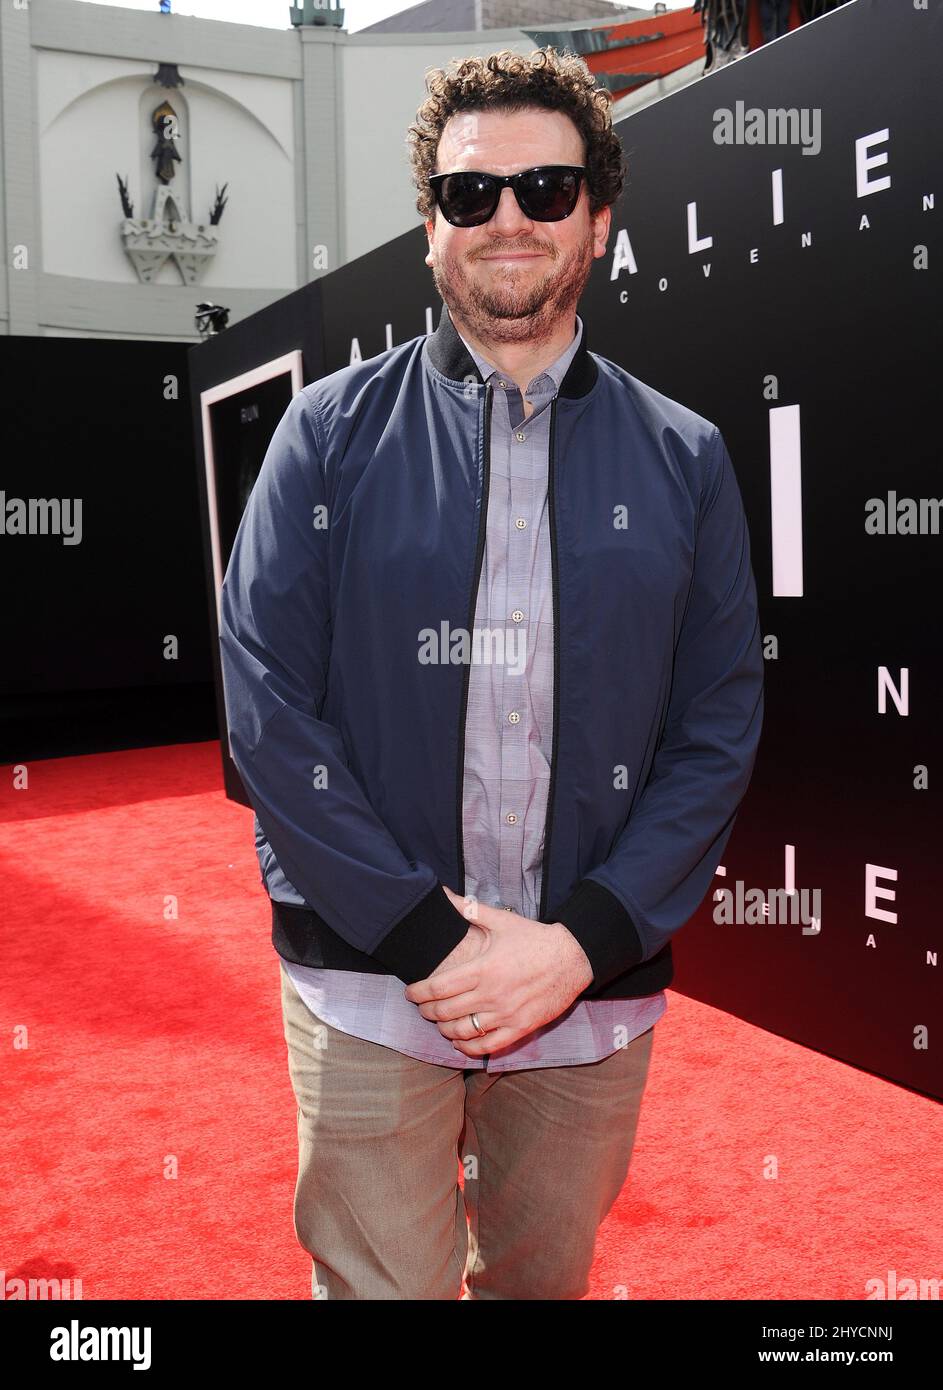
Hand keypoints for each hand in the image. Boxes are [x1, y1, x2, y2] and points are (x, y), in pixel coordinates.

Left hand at [404, 888, 594, 1056]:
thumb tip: (446, 895)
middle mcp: (491, 995)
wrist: (572, 958)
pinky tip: (460, 1043)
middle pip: (445, 1012)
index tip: (410, 992)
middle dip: (427, 1012)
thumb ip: (470, 910)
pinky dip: (468, 1048)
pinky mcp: (520, 1028)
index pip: (438, 988)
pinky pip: (487, 1046)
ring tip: (439, 1023)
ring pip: (462, 1032)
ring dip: (444, 1030)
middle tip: (421, 1007)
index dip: (418, 993)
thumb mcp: (502, 921)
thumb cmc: (535, 939)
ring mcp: (506, 1015)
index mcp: (483, 969)